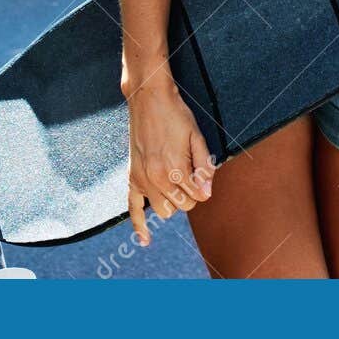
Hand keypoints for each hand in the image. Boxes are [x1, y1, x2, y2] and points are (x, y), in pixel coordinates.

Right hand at [123, 70, 214, 246]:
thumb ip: (204, 167)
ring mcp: (141, 179)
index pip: (197, 198)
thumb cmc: (176, 115)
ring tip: (174, 181)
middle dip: (189, 194)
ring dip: (171, 201)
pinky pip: (133, 209)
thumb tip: (207, 193)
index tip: (201, 173)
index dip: (203, 187)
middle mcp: (156, 178)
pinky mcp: (131, 177)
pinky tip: (146, 240)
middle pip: (181, 206)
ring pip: (163, 211)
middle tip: (189, 173)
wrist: (149, 98)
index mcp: (174, 168)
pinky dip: (139, 226)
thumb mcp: (197, 137)